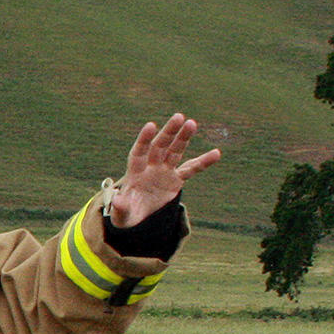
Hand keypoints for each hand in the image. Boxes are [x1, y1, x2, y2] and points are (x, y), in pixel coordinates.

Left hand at [106, 113, 220, 225]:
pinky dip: (203, 162)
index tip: (151, 125)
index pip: (139, 153)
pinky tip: (216, 153)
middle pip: (159, 146)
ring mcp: (164, 171)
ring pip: (175, 151)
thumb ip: (120, 206)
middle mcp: (150, 167)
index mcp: (134, 173)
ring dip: (183, 138)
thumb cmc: (125, 214)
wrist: (136, 216)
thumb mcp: (121, 214)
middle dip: (168, 132)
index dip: (144, 139)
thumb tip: (117, 200)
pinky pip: (191, 169)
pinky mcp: (176, 179)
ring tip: (192, 123)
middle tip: (179, 117)